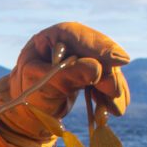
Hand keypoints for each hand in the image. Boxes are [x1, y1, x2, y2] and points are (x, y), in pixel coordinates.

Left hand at [0, 23, 129, 146]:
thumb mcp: (42, 85)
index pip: (78, 37)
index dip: (100, 48)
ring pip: (108, 67)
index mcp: (53, 37)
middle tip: (114, 93)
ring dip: (114, 88)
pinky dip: (113, 95)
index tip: (118, 60)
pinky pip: (109, 80)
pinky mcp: (94, 70)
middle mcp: (74, 41)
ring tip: (115, 110)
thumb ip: (66, 76)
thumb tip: (97, 69)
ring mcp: (86, 55)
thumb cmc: (28, 94)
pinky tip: (115, 108)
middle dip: (109, 74)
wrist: (29, 109)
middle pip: (98, 52)